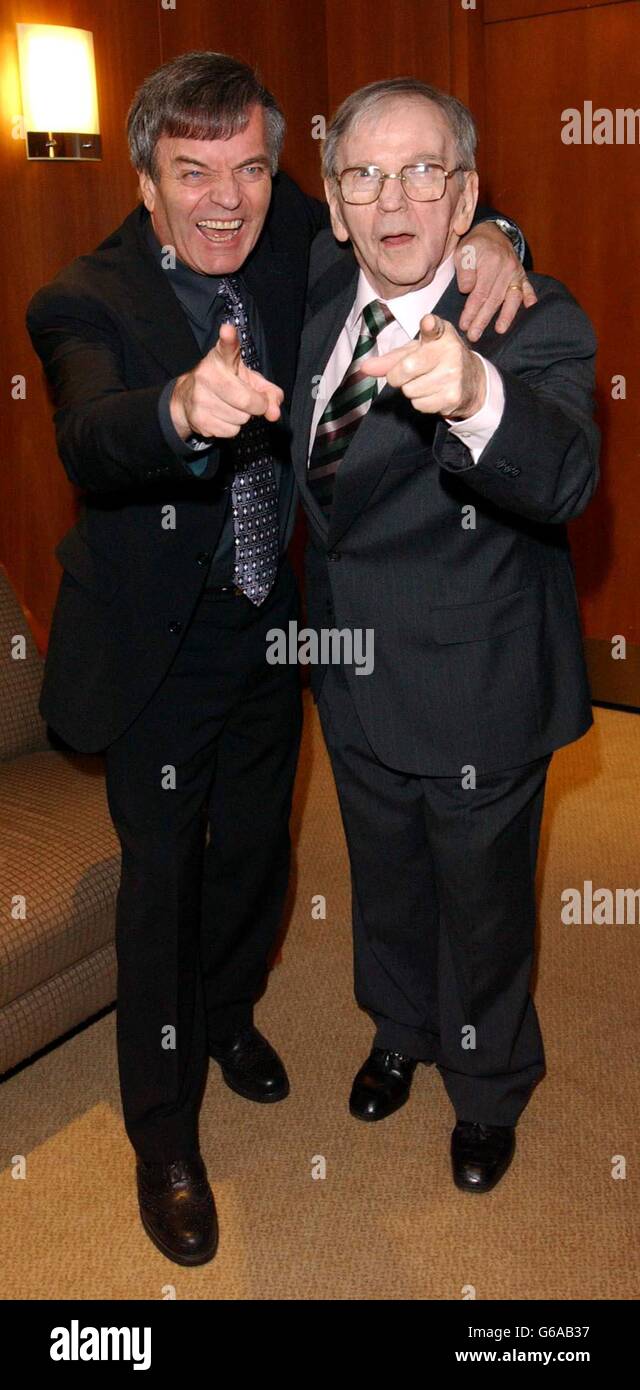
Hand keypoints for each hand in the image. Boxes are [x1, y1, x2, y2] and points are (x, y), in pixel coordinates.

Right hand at [170, 322, 283, 440]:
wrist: (188, 400)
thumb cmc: (227, 384)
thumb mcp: (250, 381)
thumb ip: (269, 392)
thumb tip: (274, 413)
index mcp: (221, 359)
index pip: (226, 348)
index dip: (228, 339)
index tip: (228, 330)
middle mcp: (207, 375)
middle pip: (246, 400)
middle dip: (257, 405)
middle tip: (252, 401)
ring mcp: (200, 398)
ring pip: (241, 419)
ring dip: (242, 417)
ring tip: (229, 405)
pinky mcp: (199, 419)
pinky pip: (231, 431)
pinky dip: (232, 427)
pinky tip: (221, 416)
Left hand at [362, 312, 485, 418]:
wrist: (470, 381)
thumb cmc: (436, 361)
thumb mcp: (415, 352)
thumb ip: (389, 359)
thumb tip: (364, 368)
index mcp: (440, 334)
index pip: (433, 328)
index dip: (429, 325)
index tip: (427, 322)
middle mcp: (450, 351)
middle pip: (405, 370)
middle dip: (398, 376)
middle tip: (409, 373)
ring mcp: (453, 375)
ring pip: (409, 391)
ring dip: (411, 390)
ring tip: (426, 382)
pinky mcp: (452, 397)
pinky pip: (419, 405)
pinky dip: (421, 402)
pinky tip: (433, 393)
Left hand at [454, 221, 536, 341]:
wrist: (492, 232)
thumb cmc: (474, 246)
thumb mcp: (463, 252)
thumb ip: (464, 271)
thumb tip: (467, 290)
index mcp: (490, 263)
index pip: (480, 293)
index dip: (471, 311)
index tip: (464, 325)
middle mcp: (506, 268)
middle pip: (494, 299)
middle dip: (483, 320)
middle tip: (474, 336)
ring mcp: (516, 272)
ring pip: (512, 298)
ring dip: (506, 316)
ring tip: (500, 330)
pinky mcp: (523, 275)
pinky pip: (528, 288)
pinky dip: (530, 298)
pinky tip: (530, 309)